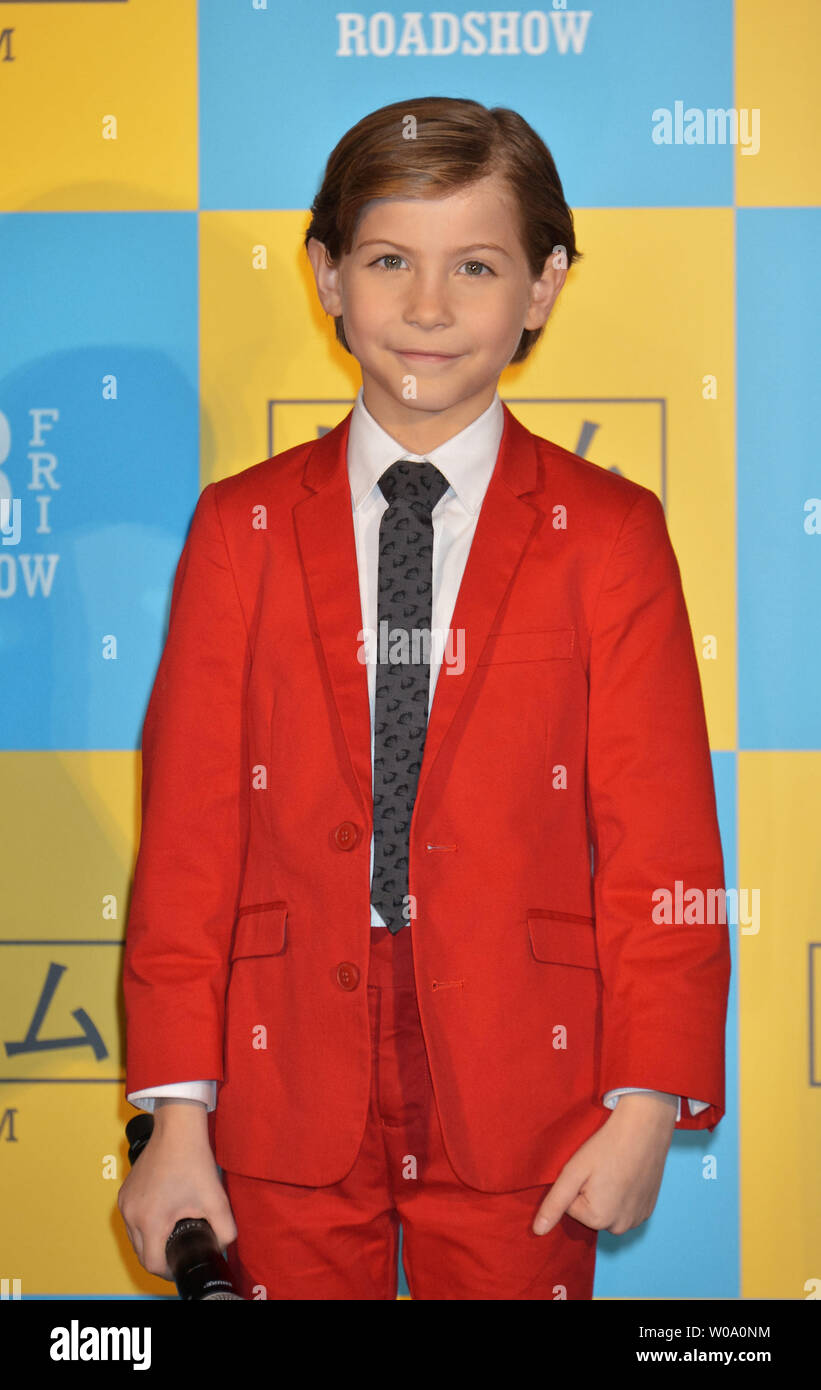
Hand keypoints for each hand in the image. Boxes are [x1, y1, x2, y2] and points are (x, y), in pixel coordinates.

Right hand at [118, 1102, 237, 1280]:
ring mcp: (125, 1202)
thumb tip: (223, 1247)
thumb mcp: (216, 1200)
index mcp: (150, 1221)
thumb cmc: (193, 1161)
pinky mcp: (124, 1192)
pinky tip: (162, 1218)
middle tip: (180, 1252)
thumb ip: (225, 1231)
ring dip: (150, 1242)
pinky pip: (131, 1219)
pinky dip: (144, 1225)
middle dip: (160, 1258)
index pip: (152, 1264)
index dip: (169, 1271)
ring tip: (172, 1236)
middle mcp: (131, 1214)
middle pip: (141, 1253)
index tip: (181, 1265)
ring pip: (134, 1236)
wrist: (177, 1130)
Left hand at [532, 1092, 677, 1236]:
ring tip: (614, 1170)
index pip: (571, 1207)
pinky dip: (624, 1193)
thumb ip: (554, 1204)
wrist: (644, 1127)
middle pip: (591, 1212)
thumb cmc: (606, 1146)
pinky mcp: (649, 1209)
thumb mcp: (573, 1172)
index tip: (588, 1169)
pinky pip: (626, 1207)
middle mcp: (620, 1227)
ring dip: (607, 1193)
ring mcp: (637, 1220)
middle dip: (591, 1191)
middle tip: (601, 1168)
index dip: (576, 1184)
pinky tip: (627, 1174)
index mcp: (598, 1220)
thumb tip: (538, 1231)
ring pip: (608, 1210)